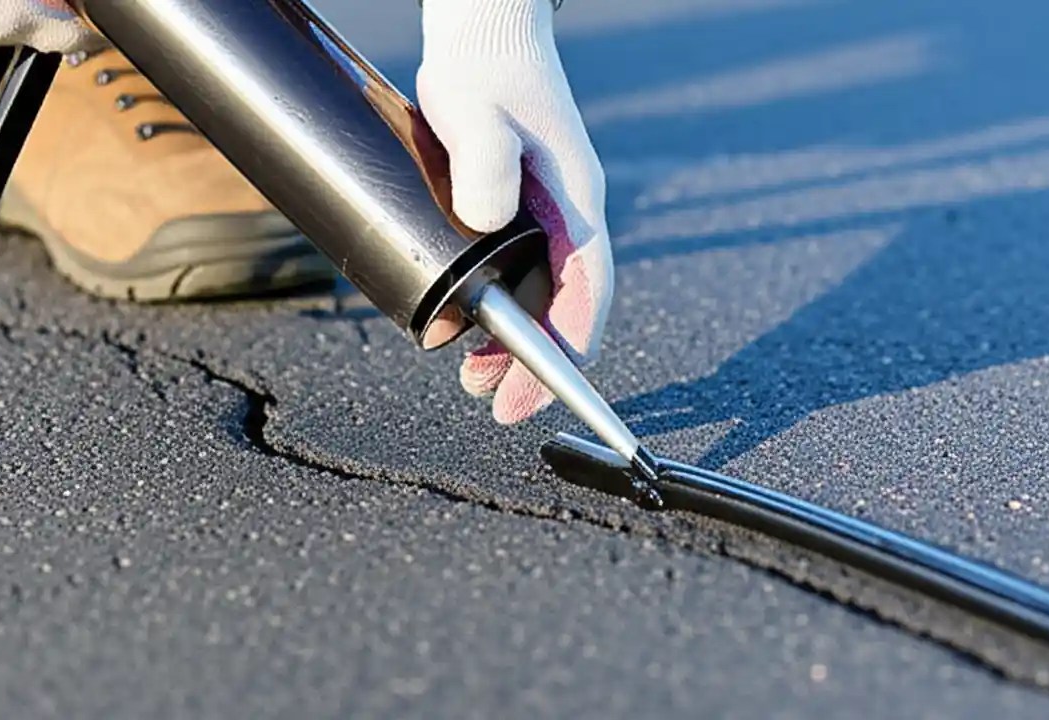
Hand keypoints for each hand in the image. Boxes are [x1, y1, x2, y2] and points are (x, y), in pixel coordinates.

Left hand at [417, 0, 613, 424]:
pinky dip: (494, 312)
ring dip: (510, 344)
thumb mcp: (479, 112)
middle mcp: (566, 217)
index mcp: (575, 201)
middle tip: (493, 402)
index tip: (536, 394)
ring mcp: (541, 217)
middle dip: (533, 364)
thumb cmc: (486, 68)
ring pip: (536, 297)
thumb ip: (485, 159)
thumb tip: (486, 219)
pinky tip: (461, 329)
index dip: (566, 349)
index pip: (586, 292)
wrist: (481, 36)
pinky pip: (513, 277)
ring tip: (472, 378)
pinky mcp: (514, 214)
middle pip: (562, 307)